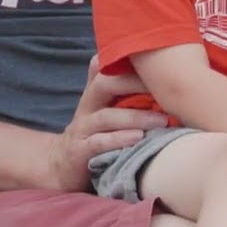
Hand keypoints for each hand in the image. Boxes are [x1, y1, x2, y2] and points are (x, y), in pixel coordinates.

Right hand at [47, 56, 169, 191]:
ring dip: (136, 117)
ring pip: (106, 116)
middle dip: (135, 83)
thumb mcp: (106, 108)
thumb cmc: (94, 134)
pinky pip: (99, 143)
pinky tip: (138, 138)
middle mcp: (87, 106)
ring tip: (161, 121)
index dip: (129, 60)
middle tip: (166, 90)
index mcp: (95, 93)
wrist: (60, 166)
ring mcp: (82, 129)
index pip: (105, 66)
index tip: (160, 61)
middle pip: (104, 84)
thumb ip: (124, 91)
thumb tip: (158, 75)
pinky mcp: (79, 152)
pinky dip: (119, 139)